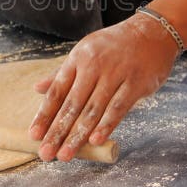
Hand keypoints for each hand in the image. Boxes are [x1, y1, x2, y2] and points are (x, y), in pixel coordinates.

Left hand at [28, 13, 178, 161]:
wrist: (153, 32)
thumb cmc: (115, 45)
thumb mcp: (85, 52)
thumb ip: (62, 73)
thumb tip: (38, 89)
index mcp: (78, 58)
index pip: (57, 91)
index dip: (44, 115)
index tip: (34, 135)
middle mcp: (94, 66)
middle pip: (72, 104)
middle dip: (57, 131)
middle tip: (46, 154)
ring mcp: (116, 74)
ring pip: (93, 109)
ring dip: (78, 135)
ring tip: (65, 154)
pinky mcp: (136, 83)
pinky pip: (118, 107)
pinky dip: (106, 125)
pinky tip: (95, 140)